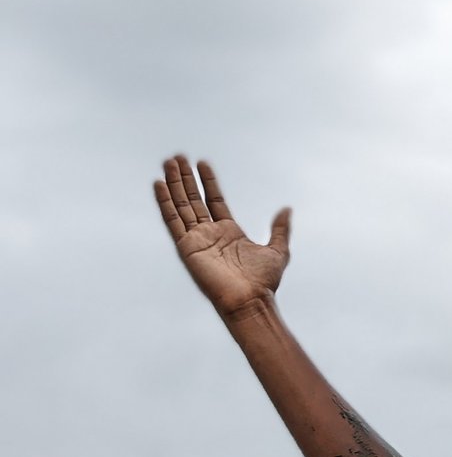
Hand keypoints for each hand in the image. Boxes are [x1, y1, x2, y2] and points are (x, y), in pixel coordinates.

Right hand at [154, 155, 291, 318]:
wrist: (250, 299)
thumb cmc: (264, 281)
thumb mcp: (278, 250)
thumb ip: (280, 229)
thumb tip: (286, 210)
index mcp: (229, 232)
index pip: (214, 200)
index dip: (208, 182)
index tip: (202, 163)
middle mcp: (210, 233)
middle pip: (194, 199)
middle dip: (186, 178)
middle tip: (179, 157)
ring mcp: (196, 239)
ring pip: (181, 205)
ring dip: (174, 184)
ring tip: (169, 162)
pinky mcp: (186, 246)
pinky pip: (172, 220)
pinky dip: (164, 202)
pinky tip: (159, 185)